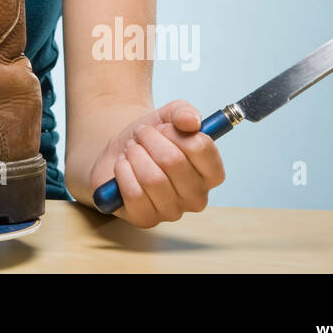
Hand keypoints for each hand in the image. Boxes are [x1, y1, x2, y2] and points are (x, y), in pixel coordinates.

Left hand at [88, 100, 225, 227]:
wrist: (121, 152)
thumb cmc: (151, 138)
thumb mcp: (168, 116)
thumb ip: (184, 112)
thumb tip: (191, 121)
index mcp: (211, 172)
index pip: (201, 147)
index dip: (175, 131)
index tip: (164, 127)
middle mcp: (197, 197)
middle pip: (172, 161)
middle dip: (150, 140)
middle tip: (142, 136)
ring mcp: (173, 211)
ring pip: (152, 178)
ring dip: (135, 155)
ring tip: (132, 150)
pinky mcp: (147, 219)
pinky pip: (134, 193)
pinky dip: (123, 172)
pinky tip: (123, 167)